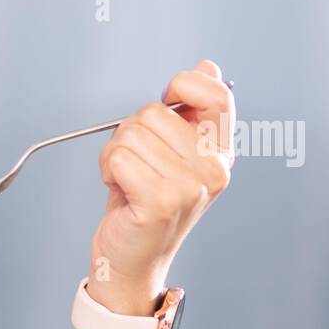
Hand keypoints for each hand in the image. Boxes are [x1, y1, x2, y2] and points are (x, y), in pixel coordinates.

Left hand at [88, 60, 235, 311]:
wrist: (131, 261)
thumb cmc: (145, 206)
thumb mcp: (171, 154)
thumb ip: (190, 112)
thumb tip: (206, 67)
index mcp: (221, 152)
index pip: (215, 93)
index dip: (182, 87)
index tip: (165, 107)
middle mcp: (214, 169)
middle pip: (155, 112)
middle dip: (130, 134)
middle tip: (135, 166)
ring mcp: (191, 187)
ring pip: (132, 134)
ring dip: (115, 155)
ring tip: (126, 181)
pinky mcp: (161, 202)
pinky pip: (118, 158)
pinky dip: (107, 170)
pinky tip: (119, 192)